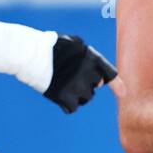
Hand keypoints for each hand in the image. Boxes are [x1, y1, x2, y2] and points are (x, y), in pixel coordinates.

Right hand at [0, 22, 116, 112]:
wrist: (28, 54)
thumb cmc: (49, 47)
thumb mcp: (72, 44)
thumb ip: (88, 58)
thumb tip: (101, 79)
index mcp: (91, 57)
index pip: (109, 74)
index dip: (116, 84)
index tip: (123, 93)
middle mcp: (87, 72)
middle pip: (94, 88)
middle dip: (85, 85)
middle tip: (69, 77)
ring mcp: (76, 85)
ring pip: (85, 99)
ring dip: (75, 95)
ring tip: (62, 84)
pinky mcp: (64, 97)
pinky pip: (72, 107)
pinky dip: (66, 105)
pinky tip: (58, 96)